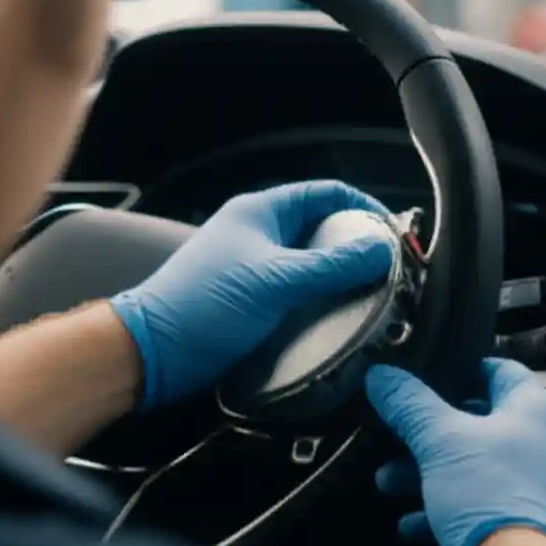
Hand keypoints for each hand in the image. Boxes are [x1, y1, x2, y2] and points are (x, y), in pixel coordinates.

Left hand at [111, 180, 393, 409]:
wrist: (153, 352)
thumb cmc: (204, 306)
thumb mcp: (277, 281)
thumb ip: (332, 265)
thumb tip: (381, 250)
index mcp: (262, 212)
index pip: (326, 193)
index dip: (364, 207)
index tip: (392, 234)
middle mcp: (259, 234)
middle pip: (323, 229)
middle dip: (356, 247)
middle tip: (386, 270)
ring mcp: (254, 267)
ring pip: (312, 264)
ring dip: (339, 277)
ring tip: (367, 296)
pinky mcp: (252, 300)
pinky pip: (297, 292)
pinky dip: (319, 300)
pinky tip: (335, 318)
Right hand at [365, 358, 545, 545]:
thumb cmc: (491, 495)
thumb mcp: (438, 439)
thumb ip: (408, 403)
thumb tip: (383, 376)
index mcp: (537, 411)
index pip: (501, 371)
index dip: (461, 368)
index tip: (428, 375)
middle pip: (480, 425)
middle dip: (430, 434)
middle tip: (398, 436)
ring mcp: (540, 489)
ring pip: (476, 469)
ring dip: (429, 473)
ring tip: (390, 482)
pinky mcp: (526, 526)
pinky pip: (481, 507)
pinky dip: (445, 509)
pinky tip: (412, 522)